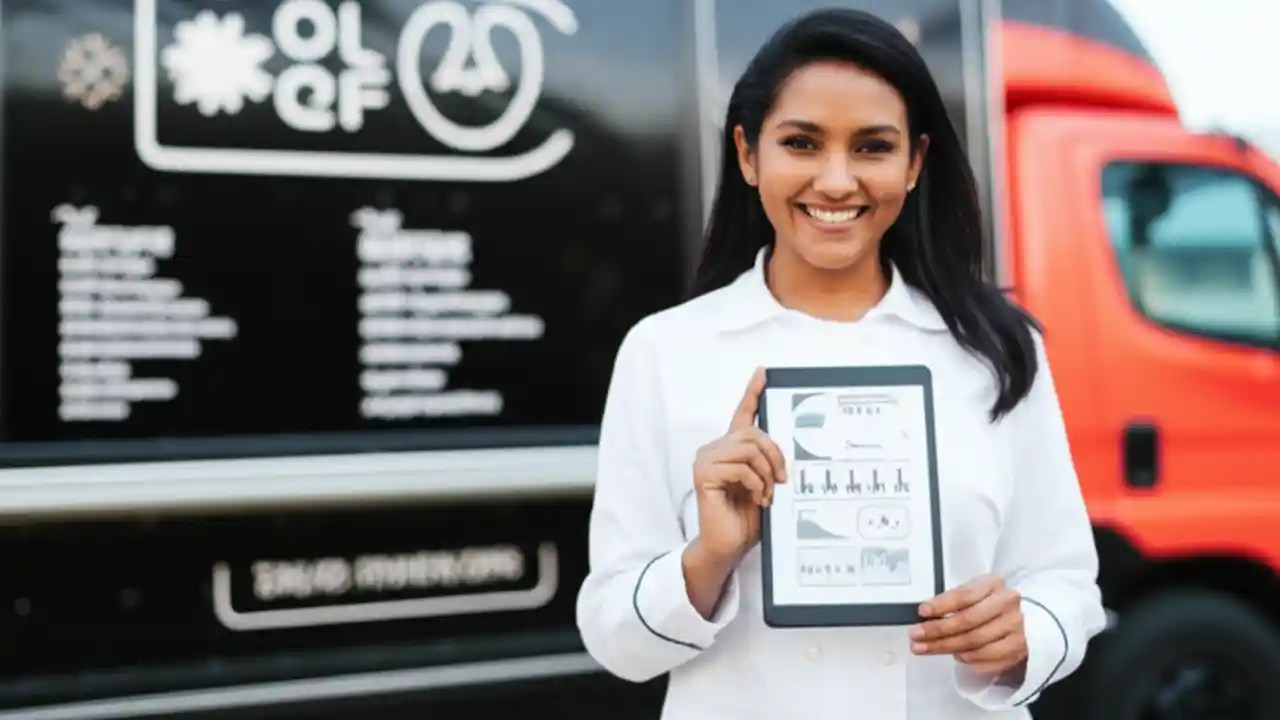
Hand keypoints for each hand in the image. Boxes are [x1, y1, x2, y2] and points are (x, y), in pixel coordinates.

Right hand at [690, 367, 786, 563]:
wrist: (728, 545)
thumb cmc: (745, 518)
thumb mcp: (763, 483)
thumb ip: (766, 462)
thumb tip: (779, 448)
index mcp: (730, 449)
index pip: (742, 414)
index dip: (752, 392)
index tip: (763, 373)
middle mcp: (715, 449)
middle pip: (754, 433)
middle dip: (775, 455)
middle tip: (781, 480)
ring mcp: (706, 460)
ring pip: (749, 448)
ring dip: (766, 474)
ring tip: (765, 494)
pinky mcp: (703, 474)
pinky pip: (741, 467)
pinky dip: (756, 484)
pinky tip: (756, 499)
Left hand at [909, 573, 1027, 677]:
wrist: (1019, 619)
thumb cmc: (987, 603)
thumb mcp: (972, 592)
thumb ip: (952, 600)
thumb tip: (925, 615)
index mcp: (994, 583)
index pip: (965, 595)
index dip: (941, 604)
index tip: (922, 612)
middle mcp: (1008, 604)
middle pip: (968, 621)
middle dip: (938, 630)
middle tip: (916, 635)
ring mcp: (1015, 628)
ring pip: (974, 642)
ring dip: (946, 647)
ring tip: (925, 647)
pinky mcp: (1016, 649)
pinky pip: (985, 658)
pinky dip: (966, 658)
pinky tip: (953, 654)